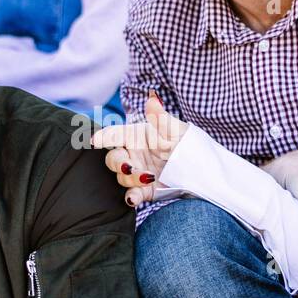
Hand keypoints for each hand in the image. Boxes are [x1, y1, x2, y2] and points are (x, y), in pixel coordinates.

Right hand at [90, 91, 187, 206]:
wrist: (201, 168)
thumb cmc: (186, 142)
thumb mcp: (174, 129)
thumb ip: (160, 117)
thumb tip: (153, 99)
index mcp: (136, 136)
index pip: (115, 135)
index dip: (104, 137)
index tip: (95, 140)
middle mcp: (133, 154)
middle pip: (113, 158)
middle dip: (117, 163)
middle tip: (129, 166)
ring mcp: (137, 173)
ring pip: (121, 177)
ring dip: (131, 178)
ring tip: (149, 177)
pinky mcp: (144, 190)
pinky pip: (132, 194)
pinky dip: (131, 197)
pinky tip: (134, 198)